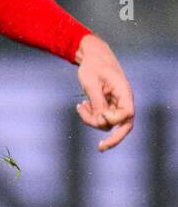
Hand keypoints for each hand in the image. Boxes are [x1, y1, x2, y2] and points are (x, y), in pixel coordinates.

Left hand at [75, 34, 134, 150]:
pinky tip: (80, 106)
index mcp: (124, 93)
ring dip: (91, 119)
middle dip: (113, 138)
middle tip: (100, 148)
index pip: (127, 114)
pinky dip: (89, 116)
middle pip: (123, 125)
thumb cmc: (92, 67)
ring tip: (79, 105)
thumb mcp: (91, 82)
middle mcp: (123, 101)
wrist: (92, 58)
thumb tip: (102, 120)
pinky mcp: (107, 106)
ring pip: (106, 123)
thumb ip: (97, 101)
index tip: (99, 114)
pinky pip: (100, 118)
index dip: (114, 119)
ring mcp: (116, 105)